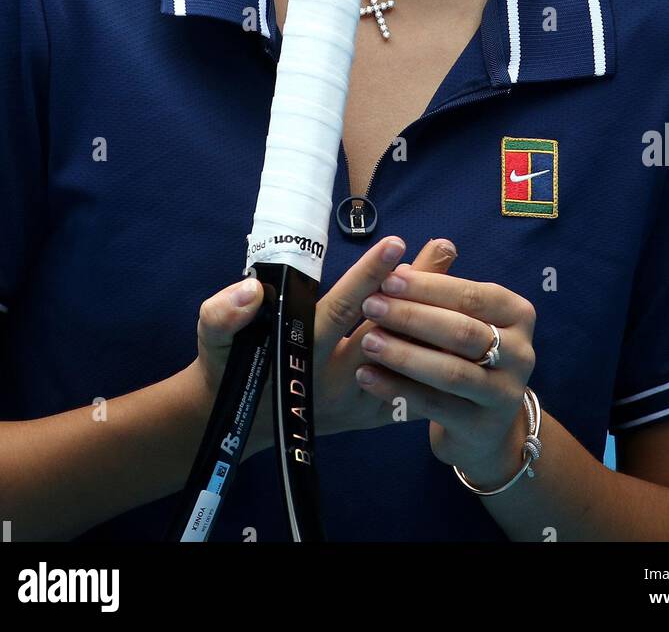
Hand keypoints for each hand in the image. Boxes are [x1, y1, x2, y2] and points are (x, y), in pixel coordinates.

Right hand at [191, 237, 457, 457]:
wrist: (240, 425)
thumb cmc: (228, 367)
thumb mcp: (212, 339)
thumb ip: (223, 314)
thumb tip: (250, 289)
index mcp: (300, 353)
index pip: (341, 311)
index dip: (368, 277)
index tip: (395, 243)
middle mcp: (333, 378)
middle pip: (385, 328)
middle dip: (414, 288)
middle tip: (441, 247)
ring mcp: (357, 400)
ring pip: (404, 354)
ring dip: (430, 314)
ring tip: (449, 267)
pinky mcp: (371, 415)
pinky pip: (412, 387)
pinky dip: (435, 354)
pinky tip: (456, 317)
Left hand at [354, 262, 537, 487]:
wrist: (484, 426)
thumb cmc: (465, 356)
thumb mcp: (461, 318)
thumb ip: (438, 289)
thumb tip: (404, 255)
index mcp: (518, 314)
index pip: (472, 294)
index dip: (428, 286)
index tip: (387, 278)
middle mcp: (521, 353)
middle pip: (462, 331)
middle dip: (412, 316)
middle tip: (370, 304)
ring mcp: (505, 394)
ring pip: (450, 371)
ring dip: (403, 354)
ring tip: (366, 340)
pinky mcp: (482, 427)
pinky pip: (434, 406)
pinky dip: (397, 389)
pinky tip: (367, 376)